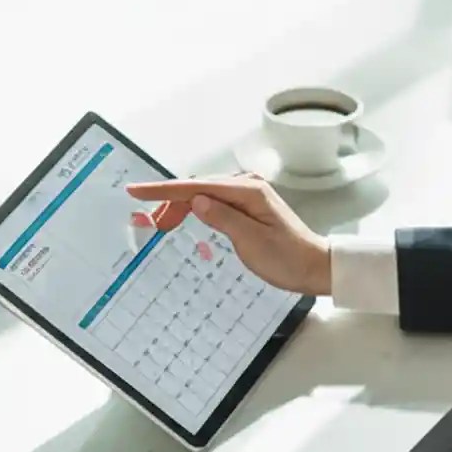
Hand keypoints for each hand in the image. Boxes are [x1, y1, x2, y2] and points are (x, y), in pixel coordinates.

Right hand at [126, 173, 331, 295]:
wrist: (315, 266)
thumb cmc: (287, 258)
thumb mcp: (252, 242)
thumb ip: (223, 219)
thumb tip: (196, 200)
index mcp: (248, 191)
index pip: (196, 186)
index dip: (163, 190)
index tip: (136, 191)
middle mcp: (247, 185)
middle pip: (196, 187)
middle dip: (168, 201)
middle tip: (146, 223)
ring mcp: (248, 192)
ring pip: (202, 193)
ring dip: (179, 206)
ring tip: (159, 224)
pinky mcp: (247, 203)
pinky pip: (213, 200)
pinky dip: (194, 208)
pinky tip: (183, 217)